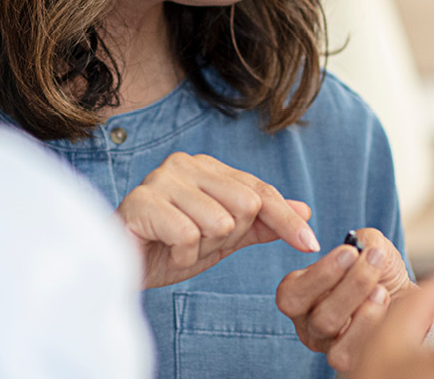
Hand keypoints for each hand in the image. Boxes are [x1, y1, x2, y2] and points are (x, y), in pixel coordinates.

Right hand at [117, 152, 320, 287]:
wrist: (121, 269)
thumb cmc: (169, 249)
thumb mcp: (224, 239)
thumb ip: (263, 223)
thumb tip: (306, 210)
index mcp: (207, 167)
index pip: (262, 190)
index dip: (287, 219)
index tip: (311, 244)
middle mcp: (185, 164)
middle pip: (246, 204)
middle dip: (230, 238)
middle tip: (202, 245)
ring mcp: (161, 179)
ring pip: (219, 222)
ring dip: (203, 249)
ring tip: (179, 247)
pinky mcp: (141, 201)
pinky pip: (188, 236)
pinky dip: (182, 255)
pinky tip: (164, 250)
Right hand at [275, 228, 411, 370]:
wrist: (404, 296)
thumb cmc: (379, 271)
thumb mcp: (370, 247)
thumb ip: (362, 241)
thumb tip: (361, 248)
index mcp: (300, 293)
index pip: (291, 293)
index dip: (321, 273)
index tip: (350, 252)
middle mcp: (307, 323)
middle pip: (317, 314)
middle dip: (350, 284)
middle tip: (373, 261)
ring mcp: (326, 345)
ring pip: (331, 328)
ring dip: (361, 300)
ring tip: (382, 288)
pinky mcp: (345, 359)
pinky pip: (348, 350)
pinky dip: (370, 324)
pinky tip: (384, 306)